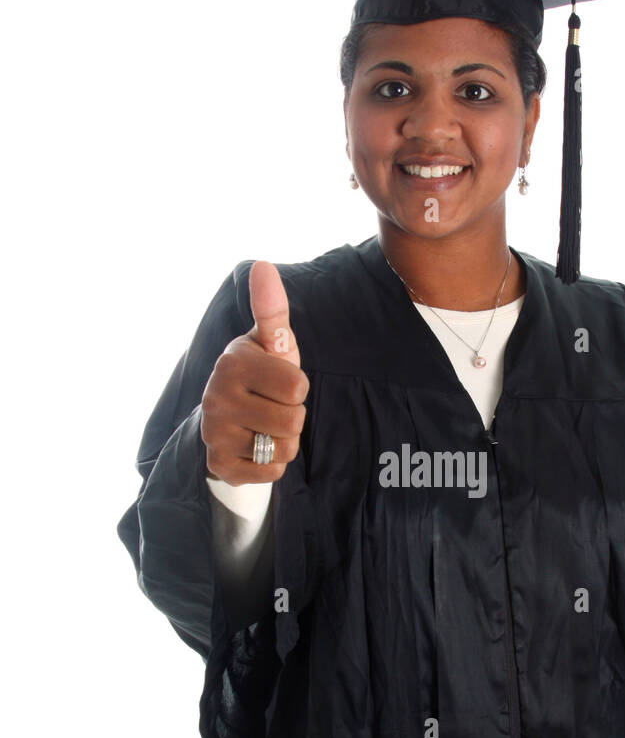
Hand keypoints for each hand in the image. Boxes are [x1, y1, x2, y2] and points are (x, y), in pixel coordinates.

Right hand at [201, 260, 308, 483]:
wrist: (228, 420)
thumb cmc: (260, 375)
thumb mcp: (271, 345)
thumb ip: (272, 310)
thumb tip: (262, 265)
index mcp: (232, 362)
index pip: (297, 385)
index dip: (296, 387)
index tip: (278, 382)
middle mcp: (216, 396)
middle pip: (293, 419)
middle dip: (292, 415)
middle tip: (272, 406)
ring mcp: (214, 432)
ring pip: (284, 447)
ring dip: (285, 441)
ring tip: (265, 426)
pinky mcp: (219, 464)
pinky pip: (272, 472)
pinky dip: (272, 463)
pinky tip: (255, 447)